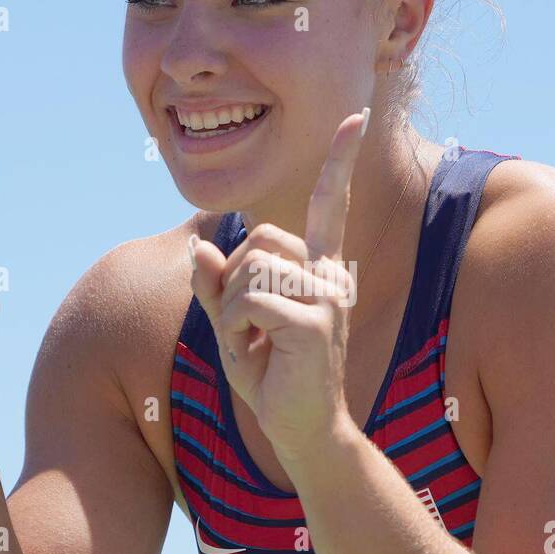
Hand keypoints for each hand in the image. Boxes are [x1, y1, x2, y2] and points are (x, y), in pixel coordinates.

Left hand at [189, 109, 367, 466]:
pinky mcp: (315, 323)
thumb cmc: (274, 382)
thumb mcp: (235, 330)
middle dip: (233, 281)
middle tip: (244, 328)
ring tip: (251, 346)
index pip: (329, 204)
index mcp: (319, 271)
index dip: (338, 161)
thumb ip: (217, 289)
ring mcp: (327, 297)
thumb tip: (200, 249)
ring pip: (250, 269)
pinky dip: (235, 329)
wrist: (304, 435)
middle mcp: (330, 276)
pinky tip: (252, 356)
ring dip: (231, 311)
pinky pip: (251, 301)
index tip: (355, 118)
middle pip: (261, 237)